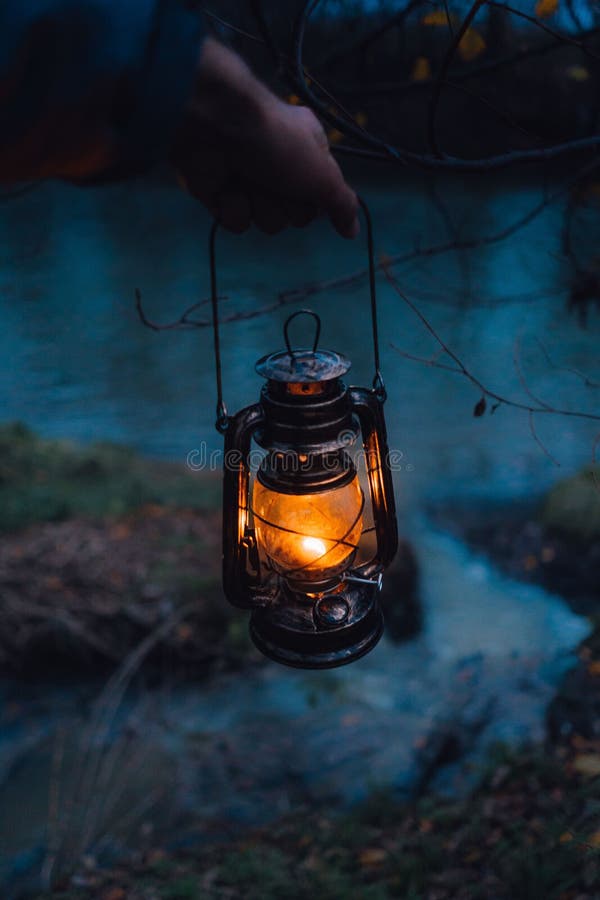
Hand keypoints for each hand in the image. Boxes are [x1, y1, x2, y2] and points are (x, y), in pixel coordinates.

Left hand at [171, 38, 358, 237]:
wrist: (216, 125)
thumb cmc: (277, 142)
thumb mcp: (323, 174)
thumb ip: (343, 204)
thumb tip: (352, 232)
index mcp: (308, 151)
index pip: (323, 196)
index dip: (315, 199)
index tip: (308, 185)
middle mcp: (280, 164)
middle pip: (294, 215)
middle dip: (285, 204)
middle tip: (275, 180)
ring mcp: (248, 179)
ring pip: (265, 222)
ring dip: (258, 206)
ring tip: (247, 179)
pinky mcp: (220, 192)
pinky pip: (234, 221)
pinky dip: (232, 207)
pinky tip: (226, 186)